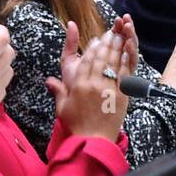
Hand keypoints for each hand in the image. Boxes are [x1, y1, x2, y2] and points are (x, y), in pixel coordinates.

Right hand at [48, 27, 130, 142]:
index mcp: (78, 85)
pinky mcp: (120, 96)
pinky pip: (123, 76)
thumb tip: (49, 80)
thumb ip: (58, 91)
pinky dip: (124, 63)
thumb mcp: (62, 108)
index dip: (92, 48)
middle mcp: (93, 84)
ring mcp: (108, 89)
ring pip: (112, 63)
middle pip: (100, 58)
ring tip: (119, 37)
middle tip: (110, 33)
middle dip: (106, 43)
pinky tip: (126, 54)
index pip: (86, 61)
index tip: (96, 39)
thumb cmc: (76, 125)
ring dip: (116, 48)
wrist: (92, 141)